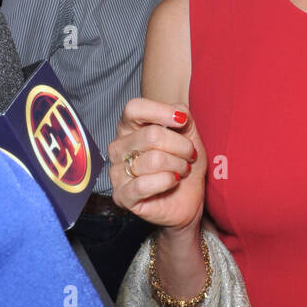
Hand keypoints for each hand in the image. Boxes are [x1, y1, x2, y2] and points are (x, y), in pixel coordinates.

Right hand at [108, 98, 205, 231]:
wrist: (188, 198)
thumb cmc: (183, 163)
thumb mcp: (189, 134)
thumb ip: (182, 116)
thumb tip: (177, 112)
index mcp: (129, 128)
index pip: (134, 108)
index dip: (160, 111)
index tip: (182, 121)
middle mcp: (118, 148)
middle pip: (151, 135)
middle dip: (181, 146)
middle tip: (190, 155)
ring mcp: (117, 172)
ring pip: (153, 160)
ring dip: (178, 165)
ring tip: (182, 170)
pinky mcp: (122, 196)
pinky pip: (144, 184)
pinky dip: (166, 181)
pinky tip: (173, 181)